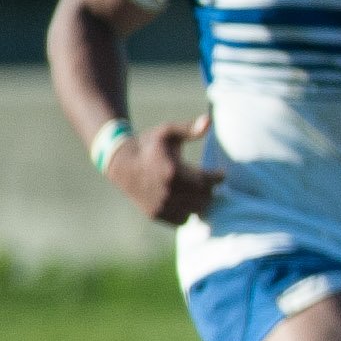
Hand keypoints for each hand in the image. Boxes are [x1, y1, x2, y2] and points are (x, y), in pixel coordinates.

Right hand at [108, 112, 228, 225]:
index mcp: (173, 172)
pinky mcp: (155, 214)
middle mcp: (168, 192)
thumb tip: (209, 120)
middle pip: (205, 198)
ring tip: (197, 191)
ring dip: (200, 201)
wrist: (120, 162)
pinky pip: (182, 220)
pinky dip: (187, 212)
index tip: (220, 173)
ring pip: (196, 211)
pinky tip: (185, 200)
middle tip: (207, 182)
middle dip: (209, 189)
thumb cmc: (148, 144)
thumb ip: (189, 128)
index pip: (208, 182)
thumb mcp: (168, 132)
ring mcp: (161, 205)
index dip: (218, 177)